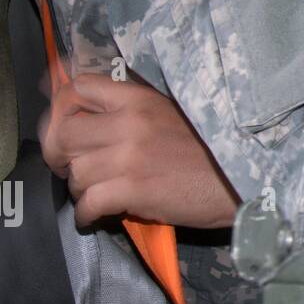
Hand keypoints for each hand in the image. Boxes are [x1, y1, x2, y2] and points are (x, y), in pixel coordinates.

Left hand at [40, 74, 239, 228]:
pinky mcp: (133, 190)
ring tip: (95, 193)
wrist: (244, 178)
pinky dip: (85, 214)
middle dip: (58, 153)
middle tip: (68, 167)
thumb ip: (136, 112)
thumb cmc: (214, 149)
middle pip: (64, 132)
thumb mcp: (175, 114)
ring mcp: (129, 156)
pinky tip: (95, 216)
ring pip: (74, 172)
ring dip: (79, 187)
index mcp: (140, 99)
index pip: (78, 88)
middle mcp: (129, 122)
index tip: (63, 125)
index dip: (61, 108)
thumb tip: (96, 120)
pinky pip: (87, 203)